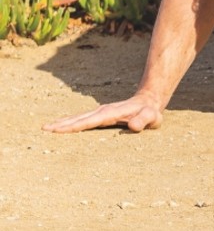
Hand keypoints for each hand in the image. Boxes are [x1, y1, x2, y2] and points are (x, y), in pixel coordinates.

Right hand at [42, 93, 163, 133]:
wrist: (149, 101)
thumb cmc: (150, 112)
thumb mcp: (151, 117)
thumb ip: (144, 120)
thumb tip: (133, 126)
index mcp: (112, 113)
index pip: (90, 121)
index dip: (75, 125)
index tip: (59, 129)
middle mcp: (103, 111)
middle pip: (79, 118)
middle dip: (62, 124)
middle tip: (44, 129)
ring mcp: (100, 112)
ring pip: (78, 117)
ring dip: (63, 123)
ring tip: (46, 128)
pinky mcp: (100, 115)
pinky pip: (82, 119)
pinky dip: (70, 122)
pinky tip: (61, 126)